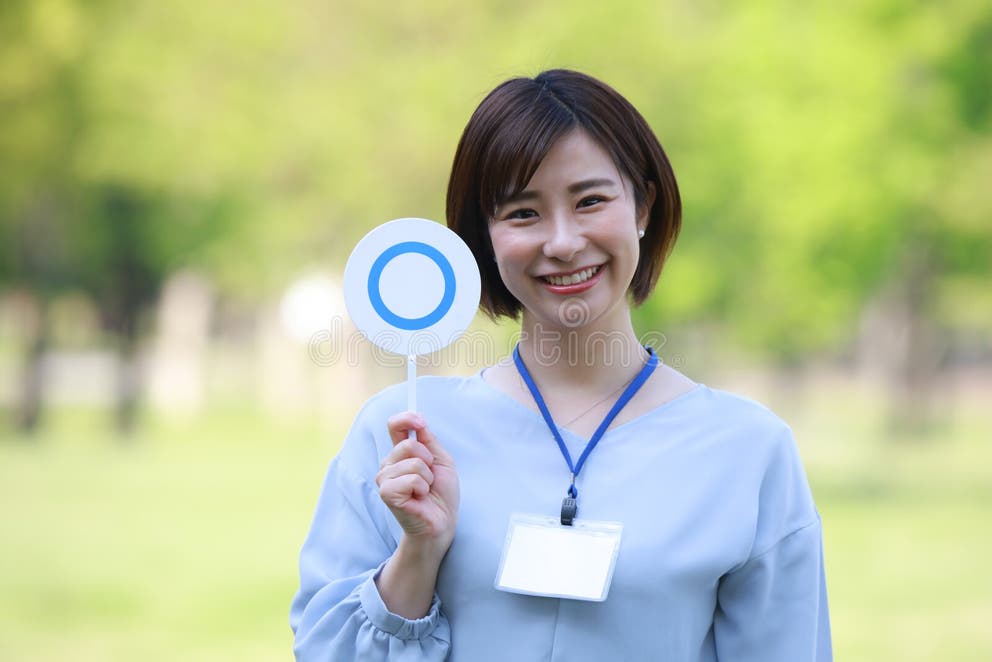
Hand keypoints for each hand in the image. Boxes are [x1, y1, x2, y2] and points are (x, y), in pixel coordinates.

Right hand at [377, 412, 459, 553]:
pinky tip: (419, 498)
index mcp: (400, 453)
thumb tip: (418, 418)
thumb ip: (428, 440)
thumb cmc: (441, 493)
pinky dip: (422, 487)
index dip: (407, 419)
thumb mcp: (440, 460)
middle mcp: (388, 464)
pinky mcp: (386, 493)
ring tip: (425, 490)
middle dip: (428, 460)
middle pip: (409, 444)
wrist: (442, 521)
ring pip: (413, 462)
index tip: (420, 423)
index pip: (395, 425)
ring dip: (427, 478)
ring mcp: (384, 479)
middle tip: (429, 478)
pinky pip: (411, 478)